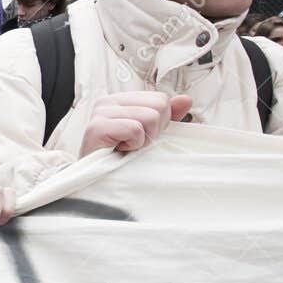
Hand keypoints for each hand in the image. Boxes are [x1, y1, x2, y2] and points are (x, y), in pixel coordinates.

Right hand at [78, 92, 192, 154]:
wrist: (98, 183)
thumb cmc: (121, 159)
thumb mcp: (149, 134)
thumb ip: (167, 115)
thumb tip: (185, 100)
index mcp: (120, 100)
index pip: (160, 98)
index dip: (160, 122)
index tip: (142, 138)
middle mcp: (108, 101)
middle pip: (159, 105)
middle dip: (154, 130)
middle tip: (135, 144)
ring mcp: (100, 113)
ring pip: (150, 117)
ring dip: (143, 140)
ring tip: (127, 148)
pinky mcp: (96, 127)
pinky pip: (134, 129)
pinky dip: (133, 145)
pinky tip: (120, 151)